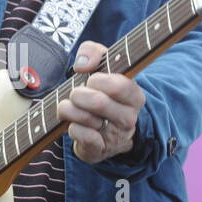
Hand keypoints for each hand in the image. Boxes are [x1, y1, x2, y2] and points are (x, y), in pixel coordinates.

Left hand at [58, 41, 145, 164]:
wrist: (106, 130)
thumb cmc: (103, 92)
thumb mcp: (102, 65)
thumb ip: (93, 52)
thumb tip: (81, 65)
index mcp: (134, 95)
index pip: (120, 86)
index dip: (99, 81)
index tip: (91, 79)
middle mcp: (129, 117)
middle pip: (99, 102)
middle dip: (79, 94)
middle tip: (74, 94)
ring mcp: (116, 136)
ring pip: (87, 119)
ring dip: (69, 110)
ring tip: (67, 107)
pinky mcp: (100, 150)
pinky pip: (83, 137)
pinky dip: (72, 128)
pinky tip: (73, 125)